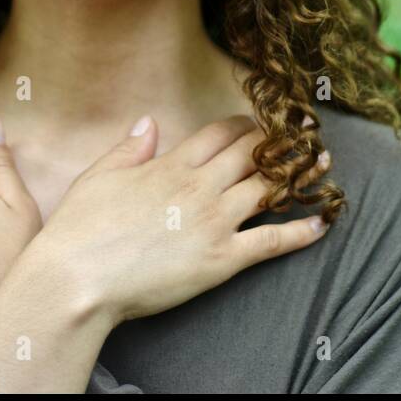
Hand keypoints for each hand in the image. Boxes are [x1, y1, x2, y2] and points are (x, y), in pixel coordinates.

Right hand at [32, 114, 331, 328]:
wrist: (78, 278)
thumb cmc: (80, 229)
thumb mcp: (98, 176)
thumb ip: (130, 148)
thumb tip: (150, 123)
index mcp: (171, 165)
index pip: (220, 133)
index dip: (244, 124)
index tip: (259, 121)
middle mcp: (200, 187)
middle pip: (252, 154)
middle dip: (280, 141)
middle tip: (302, 134)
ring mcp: (215, 222)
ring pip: (268, 189)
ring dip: (299, 175)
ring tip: (322, 165)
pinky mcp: (223, 259)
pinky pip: (271, 241)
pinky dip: (300, 232)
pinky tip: (321, 224)